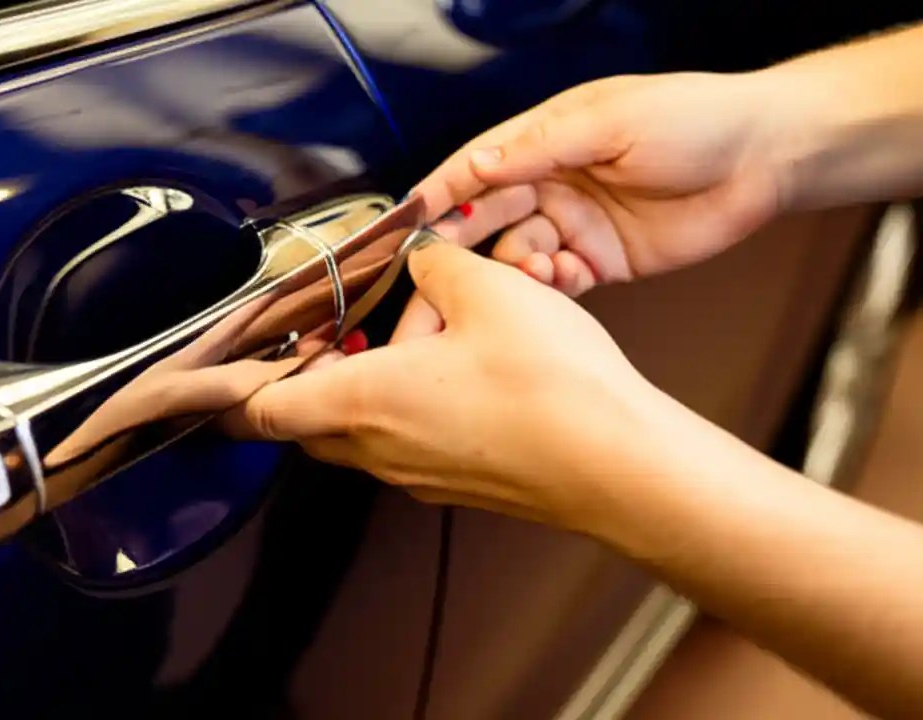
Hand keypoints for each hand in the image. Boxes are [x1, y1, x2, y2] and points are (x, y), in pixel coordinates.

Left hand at [225, 242, 672, 529]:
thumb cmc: (554, 391)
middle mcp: (379, 448)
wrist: (621, 467)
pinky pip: (405, 443)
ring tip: (417, 337)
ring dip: (365, 386)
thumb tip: (422, 257)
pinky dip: (406, 407)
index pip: (259, 410)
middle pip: (304, 421)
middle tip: (334, 331)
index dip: (232, 387)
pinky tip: (457, 370)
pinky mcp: (455, 483)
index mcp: (363, 401)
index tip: (227, 364)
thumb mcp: (487, 290)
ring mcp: (416, 474)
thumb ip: (436, 264)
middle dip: (307, 375)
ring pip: (358, 430)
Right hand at [419, 72, 787, 295]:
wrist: (767, 158)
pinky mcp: (602, 260)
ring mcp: (576, 223)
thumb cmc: (696, 118)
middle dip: (461, 243)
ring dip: (515, 270)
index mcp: (546, 140)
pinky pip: (557, 282)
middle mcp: (552, 182)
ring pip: (517, 255)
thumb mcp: (611, 122)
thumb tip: (474, 164)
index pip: (475, 168)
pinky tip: (564, 280)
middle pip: (486, 217)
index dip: (438, 193)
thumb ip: (539, 147)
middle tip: (442, 272)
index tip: (405, 220)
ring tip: (535, 271)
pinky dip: (550, 287)